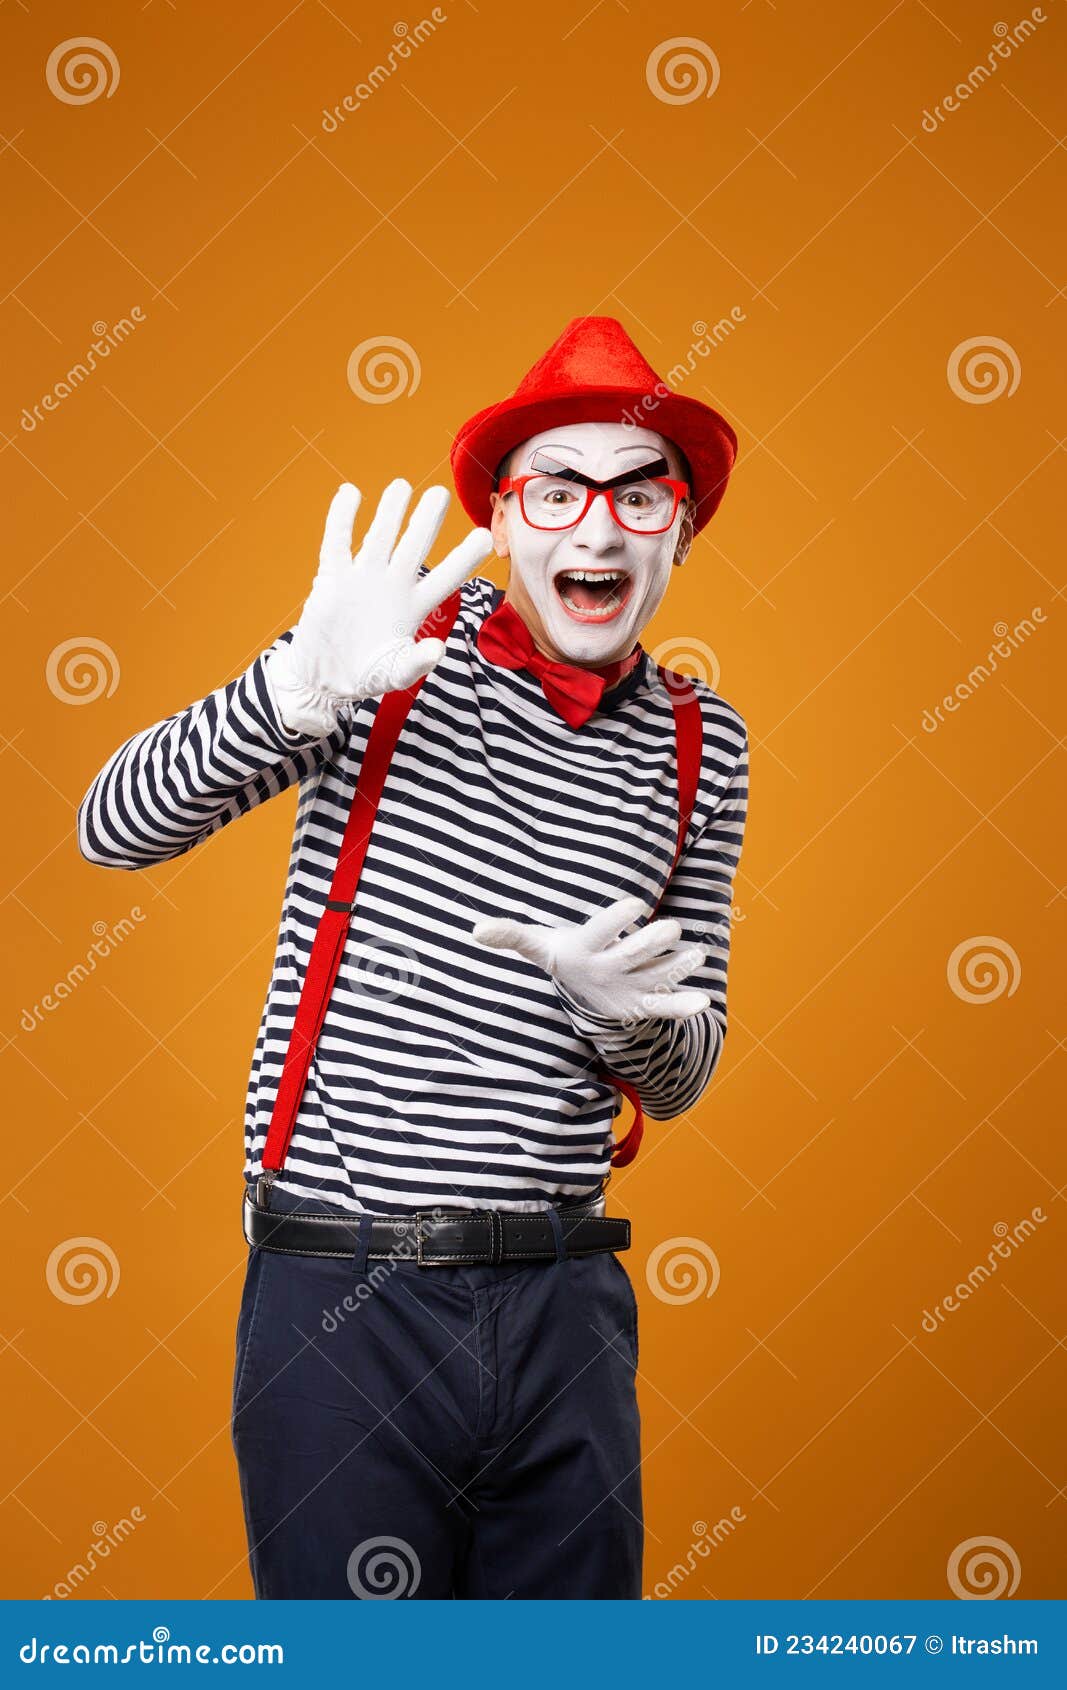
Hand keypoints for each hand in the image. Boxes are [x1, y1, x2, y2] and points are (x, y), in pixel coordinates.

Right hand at [267, 478, 491, 735]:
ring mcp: (363, 578)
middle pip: (414, 546)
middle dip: (427, 520)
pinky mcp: (333, 578)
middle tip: (440, 494)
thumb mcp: (395, 675)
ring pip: (379, 537)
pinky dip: (342, 518)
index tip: (486, 535)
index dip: (465, 558)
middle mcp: (393, 586)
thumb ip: (417, 663)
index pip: (446, 577)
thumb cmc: (366, 676)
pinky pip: (338, 542)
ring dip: (389, 512)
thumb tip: (438, 651)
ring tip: (401, 486)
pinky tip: (350, 493)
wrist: (325, 677)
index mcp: (415, 607)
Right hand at [471, 894, 709, 1023]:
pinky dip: (684, 1007)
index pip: (601, 934)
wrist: (585, 1001)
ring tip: (695, 953)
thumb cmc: (565, 957)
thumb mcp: (540, 945)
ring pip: (658, 976)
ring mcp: (631, 988)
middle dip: (655, 940)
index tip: (635, 904)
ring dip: (679, 967)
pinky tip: (703, 1003)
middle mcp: (610, 971)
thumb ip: (512, 935)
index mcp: (586, 952)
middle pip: (634, 954)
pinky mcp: (648, 1003)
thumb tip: (474, 929)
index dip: (618, 919)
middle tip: (671, 926)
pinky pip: (667, 1007)